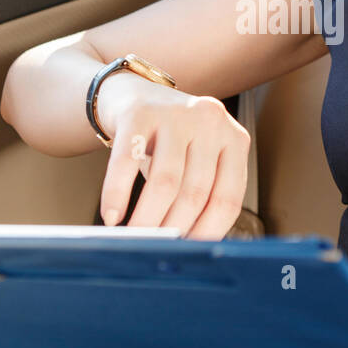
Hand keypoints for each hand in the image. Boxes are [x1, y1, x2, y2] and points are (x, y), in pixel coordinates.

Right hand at [97, 73, 250, 239]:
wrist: (132, 93)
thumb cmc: (169, 140)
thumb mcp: (197, 159)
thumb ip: (200, 195)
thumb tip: (187, 247)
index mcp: (235, 140)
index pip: (228, 198)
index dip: (207, 232)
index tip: (188, 254)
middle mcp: (210, 121)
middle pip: (195, 192)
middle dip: (173, 228)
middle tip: (156, 250)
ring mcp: (175, 113)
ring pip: (165, 181)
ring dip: (147, 218)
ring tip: (135, 238)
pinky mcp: (139, 112)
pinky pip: (126, 162)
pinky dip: (117, 194)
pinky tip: (112, 216)